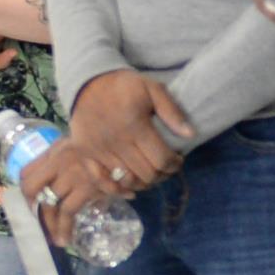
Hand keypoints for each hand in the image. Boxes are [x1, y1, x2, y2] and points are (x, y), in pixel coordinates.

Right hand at [47, 69, 186, 215]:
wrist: (87, 83)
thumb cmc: (123, 86)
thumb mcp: (152, 88)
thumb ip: (171, 111)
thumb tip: (190, 135)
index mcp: (134, 124)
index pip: (161, 159)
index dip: (175, 164)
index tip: (178, 159)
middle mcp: (115, 141)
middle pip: (146, 174)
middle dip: (162, 175)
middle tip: (166, 167)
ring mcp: (97, 150)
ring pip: (127, 181)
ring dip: (144, 182)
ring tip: (150, 174)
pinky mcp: (84, 155)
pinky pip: (101, 182)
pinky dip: (117, 191)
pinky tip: (130, 190)